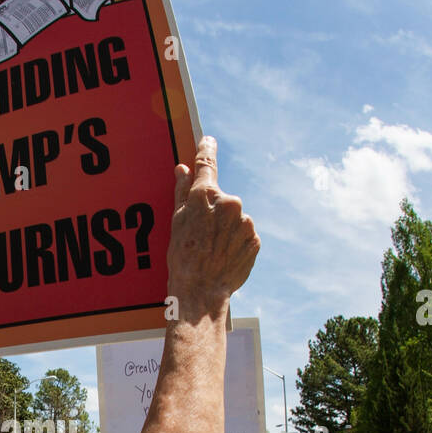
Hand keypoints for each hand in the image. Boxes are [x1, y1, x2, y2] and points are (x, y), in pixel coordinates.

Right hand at [168, 136, 259, 310]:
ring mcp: (245, 221)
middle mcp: (229, 203)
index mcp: (206, 195)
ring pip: (233, 218)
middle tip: (199, 232)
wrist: (202, 291)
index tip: (208, 140)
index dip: (206, 149)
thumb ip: (182, 193)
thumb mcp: (176, 223)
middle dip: (212, 210)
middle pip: (221, 198)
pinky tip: (221, 255)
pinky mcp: (255, 239)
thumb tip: (184, 170)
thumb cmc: (183, 258)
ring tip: (210, 249)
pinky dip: (234, 241)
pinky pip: (243, 234)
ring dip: (224, 228)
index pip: (206, 163)